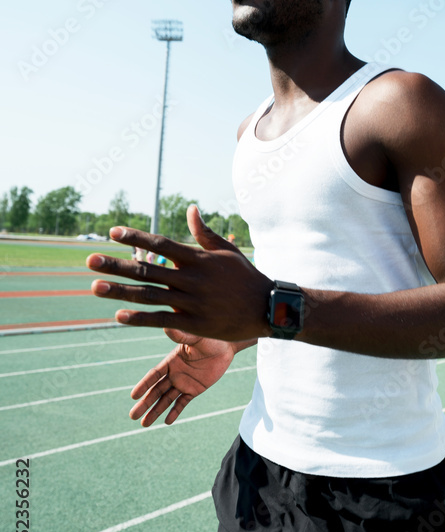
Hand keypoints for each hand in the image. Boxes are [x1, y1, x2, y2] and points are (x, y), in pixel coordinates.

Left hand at [86, 205, 272, 341]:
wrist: (267, 307)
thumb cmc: (245, 276)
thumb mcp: (226, 251)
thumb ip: (203, 232)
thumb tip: (190, 209)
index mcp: (197, 258)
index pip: (160, 245)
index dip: (135, 238)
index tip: (112, 233)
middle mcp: (191, 278)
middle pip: (147, 270)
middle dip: (116, 265)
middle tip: (90, 260)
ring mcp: (192, 301)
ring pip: (148, 295)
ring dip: (119, 291)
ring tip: (94, 287)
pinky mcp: (194, 322)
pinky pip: (161, 320)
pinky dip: (139, 317)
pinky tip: (118, 315)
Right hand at [129, 328, 253, 425]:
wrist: (226, 346)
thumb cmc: (210, 338)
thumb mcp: (196, 337)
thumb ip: (182, 335)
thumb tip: (167, 326)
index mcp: (171, 360)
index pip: (154, 375)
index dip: (144, 385)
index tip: (133, 396)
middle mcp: (174, 373)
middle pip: (156, 391)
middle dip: (145, 403)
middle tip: (132, 417)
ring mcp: (183, 382)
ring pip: (166, 399)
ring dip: (156, 411)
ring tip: (144, 425)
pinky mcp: (195, 389)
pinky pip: (183, 402)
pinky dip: (175, 412)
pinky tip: (167, 421)